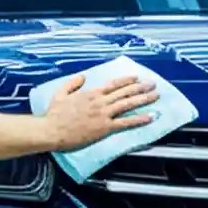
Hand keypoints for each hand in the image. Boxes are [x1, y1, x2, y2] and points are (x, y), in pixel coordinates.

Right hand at [44, 74, 158, 150]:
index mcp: (90, 93)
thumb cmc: (53, 114)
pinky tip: (150, 117)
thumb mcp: (59, 94)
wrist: (51, 131)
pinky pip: (126, 122)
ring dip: (144, 99)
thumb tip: (83, 76)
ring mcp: (104, 114)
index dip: (126, 80)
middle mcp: (100, 102)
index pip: (113, 84)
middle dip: (140, 87)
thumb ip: (72, 83)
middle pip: (124, 93)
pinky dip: (139, 119)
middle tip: (153, 84)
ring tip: (156, 96)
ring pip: (128, 104)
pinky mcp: (105, 128)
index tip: (136, 78)